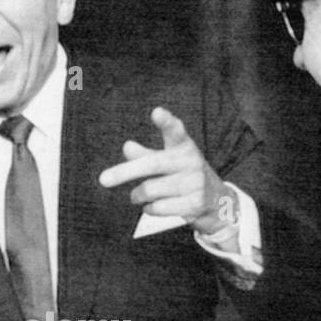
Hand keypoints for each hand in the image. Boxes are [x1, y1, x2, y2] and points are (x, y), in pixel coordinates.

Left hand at [98, 106, 233, 234]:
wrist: (217, 202)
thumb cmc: (183, 176)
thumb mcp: (168, 161)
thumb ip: (146, 155)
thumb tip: (128, 147)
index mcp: (184, 146)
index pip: (176, 131)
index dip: (166, 122)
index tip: (156, 112)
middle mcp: (191, 162)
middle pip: (153, 164)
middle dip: (125, 172)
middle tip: (103, 179)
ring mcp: (194, 184)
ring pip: (150, 190)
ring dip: (137, 195)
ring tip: (137, 195)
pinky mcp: (194, 204)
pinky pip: (158, 208)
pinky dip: (148, 209)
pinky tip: (152, 206)